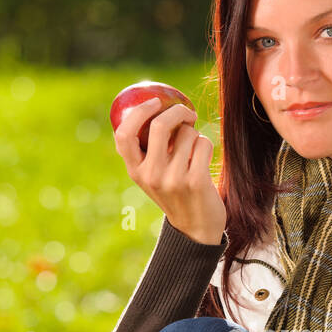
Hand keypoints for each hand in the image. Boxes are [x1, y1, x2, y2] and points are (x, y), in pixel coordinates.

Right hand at [112, 96, 226, 244]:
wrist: (195, 229)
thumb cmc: (175, 193)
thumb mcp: (152, 175)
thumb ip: (148, 149)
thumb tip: (155, 106)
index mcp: (135, 171)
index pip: (124, 135)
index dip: (138, 113)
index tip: (154, 101)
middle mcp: (151, 175)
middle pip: (160, 125)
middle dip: (178, 111)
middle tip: (187, 113)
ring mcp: (173, 179)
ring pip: (188, 133)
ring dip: (195, 136)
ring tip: (194, 154)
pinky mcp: (195, 181)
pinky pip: (204, 143)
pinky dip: (206, 146)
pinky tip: (204, 162)